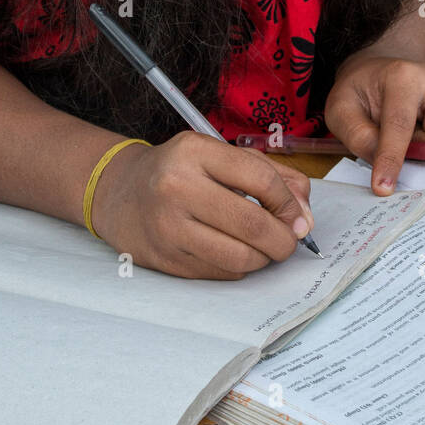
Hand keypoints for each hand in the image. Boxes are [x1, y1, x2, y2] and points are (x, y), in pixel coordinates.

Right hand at [90, 132, 314, 278]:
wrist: (119, 193)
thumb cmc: (181, 172)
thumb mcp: (221, 156)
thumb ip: (272, 176)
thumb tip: (305, 218)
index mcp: (195, 152)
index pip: (261, 180)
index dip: (290, 204)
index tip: (299, 217)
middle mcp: (176, 187)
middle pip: (253, 224)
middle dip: (283, 239)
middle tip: (289, 241)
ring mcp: (168, 227)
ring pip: (239, 257)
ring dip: (264, 258)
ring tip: (265, 249)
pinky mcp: (165, 259)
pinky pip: (221, 273)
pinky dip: (240, 267)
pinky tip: (235, 253)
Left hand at [324, 53, 424, 194]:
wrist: (383, 72)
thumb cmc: (362, 94)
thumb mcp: (342, 111)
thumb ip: (359, 137)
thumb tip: (384, 165)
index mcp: (402, 76)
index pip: (400, 126)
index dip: (392, 160)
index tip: (384, 188)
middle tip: (408, 141)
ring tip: (422, 132)